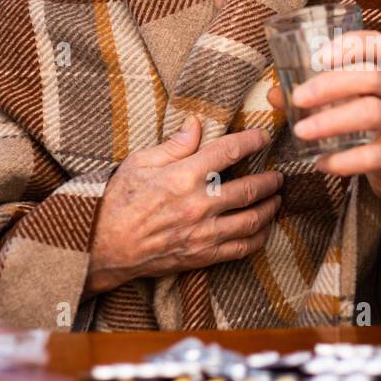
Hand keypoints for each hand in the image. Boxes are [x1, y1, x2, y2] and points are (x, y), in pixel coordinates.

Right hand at [86, 116, 282, 296]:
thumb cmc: (117, 202)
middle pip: (250, 188)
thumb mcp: (140, 163)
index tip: (263, 137)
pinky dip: (258, 237)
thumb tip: (197, 124)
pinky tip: (263, 229)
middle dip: (270, 180)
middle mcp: (199, 204)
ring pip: (252, 219)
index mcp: (184, 176)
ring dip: (270, 208)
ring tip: (276, 199)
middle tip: (278, 175)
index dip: (252, 141)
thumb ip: (174, 145)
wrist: (102, 247)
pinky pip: (241, 248)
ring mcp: (203, 233)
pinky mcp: (203, 256)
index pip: (229, 152)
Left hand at [266, 29, 380, 211]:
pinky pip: (372, 155)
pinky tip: (320, 163)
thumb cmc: (372, 124)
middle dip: (331, 85)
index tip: (318, 56)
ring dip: (332, 121)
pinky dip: (343, 160)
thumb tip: (275, 93)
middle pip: (371, 77)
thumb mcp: (350, 102)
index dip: (349, 45)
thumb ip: (315, 96)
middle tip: (298, 98)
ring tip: (302, 131)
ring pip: (372, 113)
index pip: (376, 45)